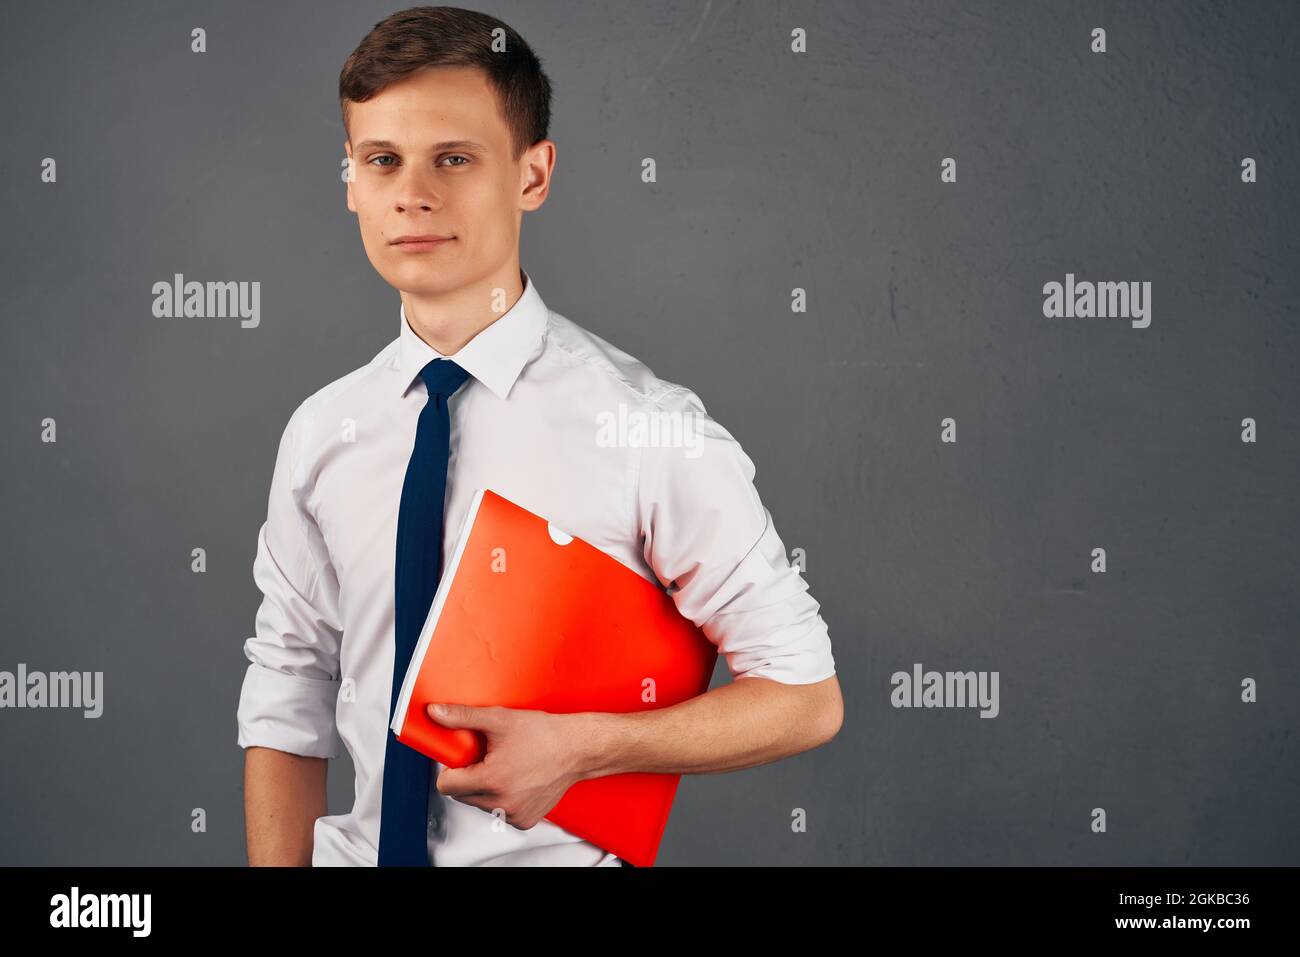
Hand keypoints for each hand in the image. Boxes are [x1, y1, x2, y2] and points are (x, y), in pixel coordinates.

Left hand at [426, 702, 589, 829]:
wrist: (578, 748)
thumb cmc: (545, 734)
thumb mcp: (499, 719)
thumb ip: (463, 716)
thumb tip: (437, 712)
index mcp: (491, 780)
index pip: (446, 785)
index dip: (451, 769)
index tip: (462, 759)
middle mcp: (502, 802)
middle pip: (462, 796)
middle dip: (469, 778)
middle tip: (487, 758)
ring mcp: (515, 814)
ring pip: (481, 805)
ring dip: (485, 789)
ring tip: (505, 767)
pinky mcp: (526, 820)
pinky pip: (501, 812)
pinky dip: (503, 799)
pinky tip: (518, 780)